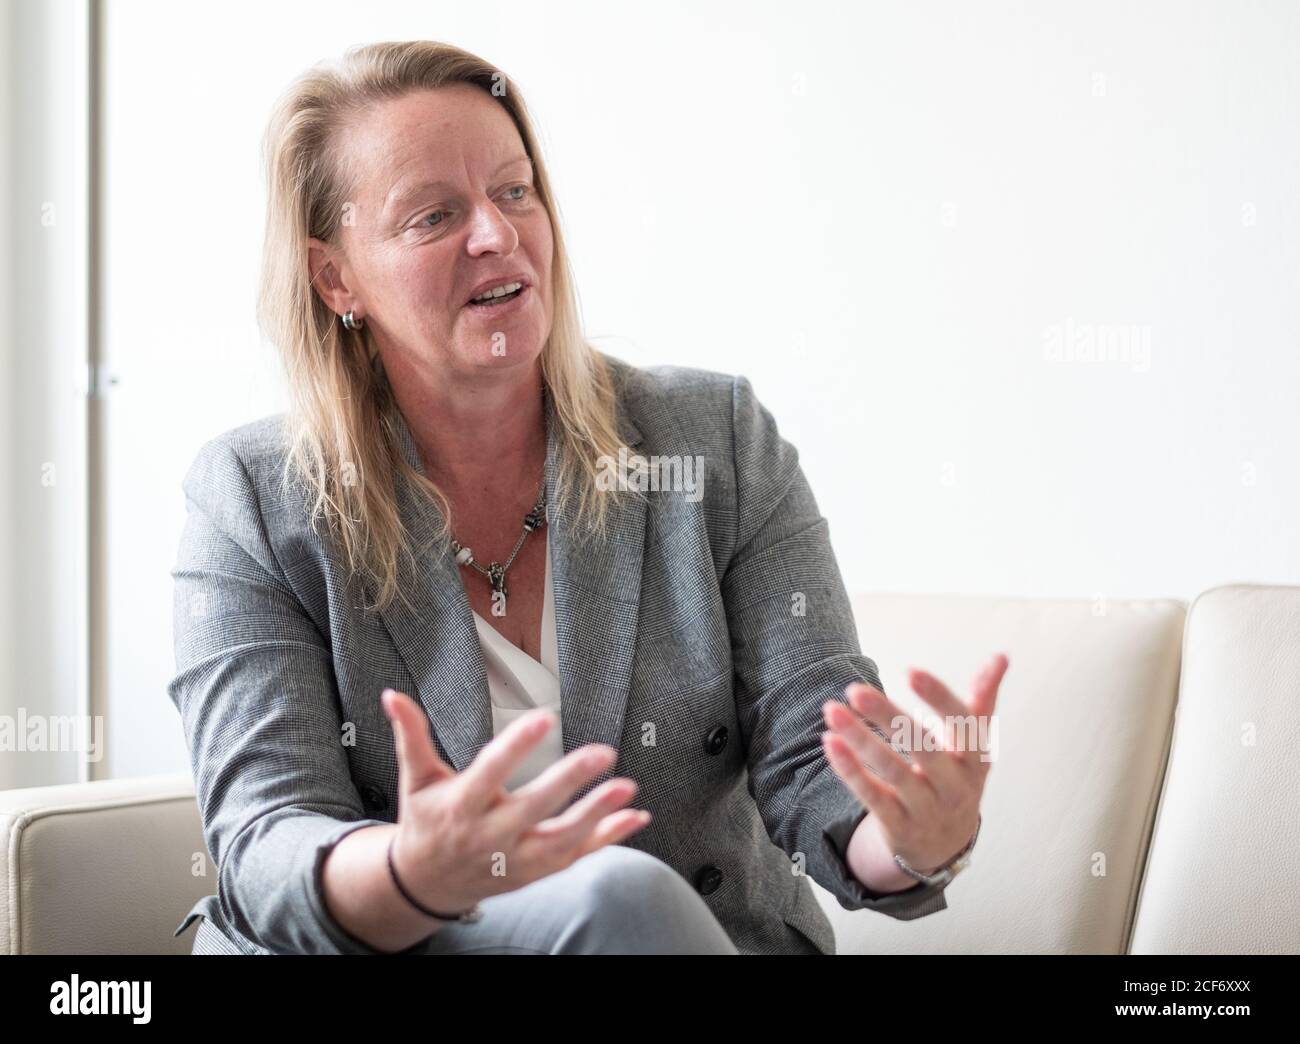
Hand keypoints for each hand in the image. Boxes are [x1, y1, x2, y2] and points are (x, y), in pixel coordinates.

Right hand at [380, 687, 651, 913]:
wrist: (426, 884)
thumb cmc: (426, 822)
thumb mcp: (416, 779)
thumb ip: (411, 736)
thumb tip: (392, 695)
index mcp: (461, 806)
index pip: (490, 772)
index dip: (516, 746)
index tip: (542, 717)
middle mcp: (490, 835)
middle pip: (533, 808)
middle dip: (569, 781)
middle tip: (603, 752)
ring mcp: (515, 858)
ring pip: (561, 840)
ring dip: (597, 815)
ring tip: (627, 788)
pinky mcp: (536, 871)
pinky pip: (577, 856)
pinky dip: (608, 837)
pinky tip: (636, 815)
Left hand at [821, 653, 1007, 882]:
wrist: (945, 845)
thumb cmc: (956, 778)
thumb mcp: (974, 746)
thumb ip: (982, 701)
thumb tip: (1001, 656)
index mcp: (975, 760)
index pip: (962, 724)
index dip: (939, 698)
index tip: (910, 671)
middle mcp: (954, 786)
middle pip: (923, 747)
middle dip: (888, 716)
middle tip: (855, 689)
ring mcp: (927, 809)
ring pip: (892, 772)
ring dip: (859, 739)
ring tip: (832, 710)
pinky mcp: (899, 827)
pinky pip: (872, 797)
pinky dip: (850, 771)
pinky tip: (830, 743)